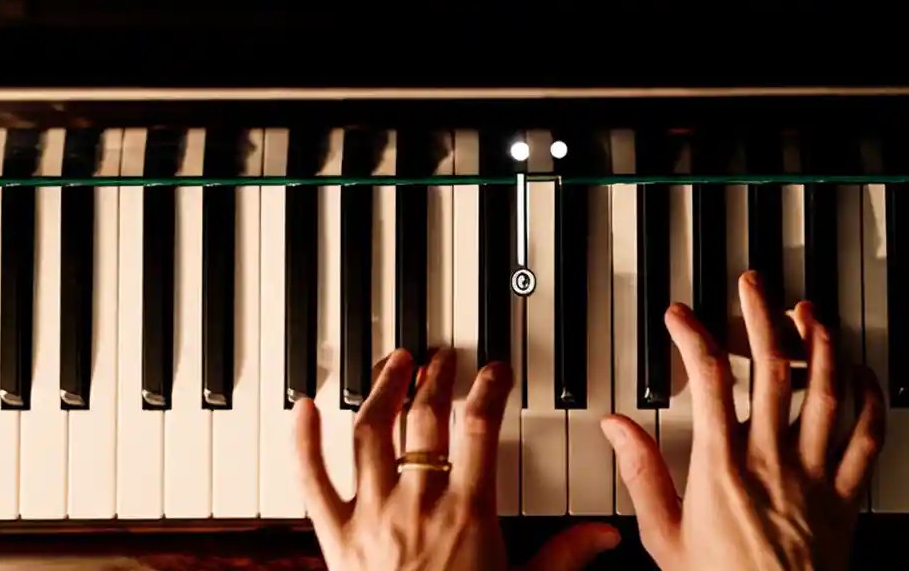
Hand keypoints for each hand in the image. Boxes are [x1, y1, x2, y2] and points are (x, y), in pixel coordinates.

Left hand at [295, 348, 620, 570]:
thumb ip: (564, 556)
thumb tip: (606, 537)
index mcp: (468, 512)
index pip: (480, 426)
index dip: (489, 388)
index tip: (493, 371)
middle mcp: (418, 503)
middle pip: (426, 418)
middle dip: (436, 378)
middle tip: (442, 358)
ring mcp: (372, 514)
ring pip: (371, 432)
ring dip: (383, 390)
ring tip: (393, 364)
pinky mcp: (335, 535)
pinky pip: (312, 479)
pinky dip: (303, 440)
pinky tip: (304, 407)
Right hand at [601, 271, 886, 570]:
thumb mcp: (664, 537)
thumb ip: (641, 475)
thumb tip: (616, 427)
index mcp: (722, 469)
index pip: (708, 382)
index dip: (692, 337)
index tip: (680, 316)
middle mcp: (771, 462)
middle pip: (772, 370)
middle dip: (761, 317)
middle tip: (753, 285)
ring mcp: (814, 476)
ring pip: (827, 393)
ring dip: (821, 345)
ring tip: (809, 311)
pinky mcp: (846, 497)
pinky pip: (868, 440)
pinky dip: (871, 402)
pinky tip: (862, 374)